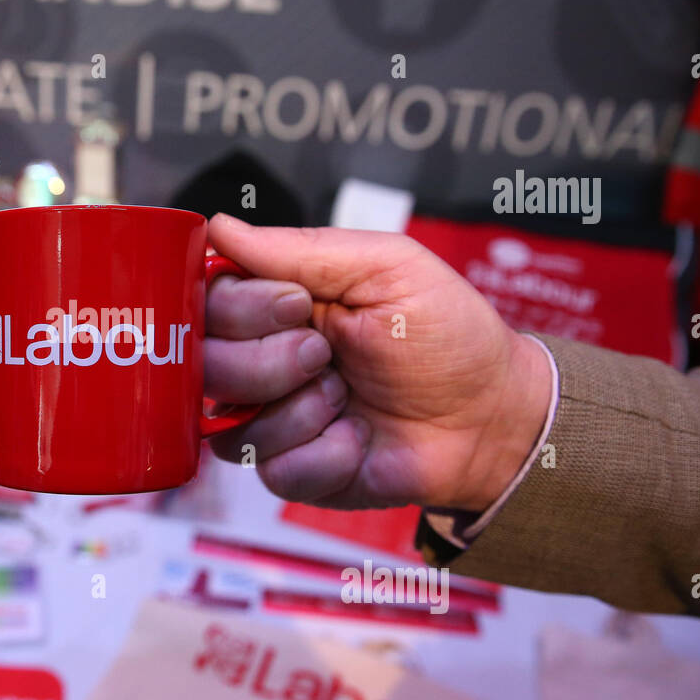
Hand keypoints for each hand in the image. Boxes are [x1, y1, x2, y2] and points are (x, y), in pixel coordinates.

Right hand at [204, 214, 551, 512]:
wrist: (492, 417)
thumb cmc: (449, 336)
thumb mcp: (387, 268)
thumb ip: (299, 248)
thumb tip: (218, 227)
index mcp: (275, 306)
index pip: (206, 302)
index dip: (240, 308)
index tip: (299, 307)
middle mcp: (261, 361)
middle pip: (206, 366)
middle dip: (275, 363)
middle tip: (328, 356)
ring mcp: (272, 421)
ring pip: (232, 426)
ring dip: (305, 412)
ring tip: (349, 400)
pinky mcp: (293, 472)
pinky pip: (273, 471)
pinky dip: (325, 456)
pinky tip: (357, 441)